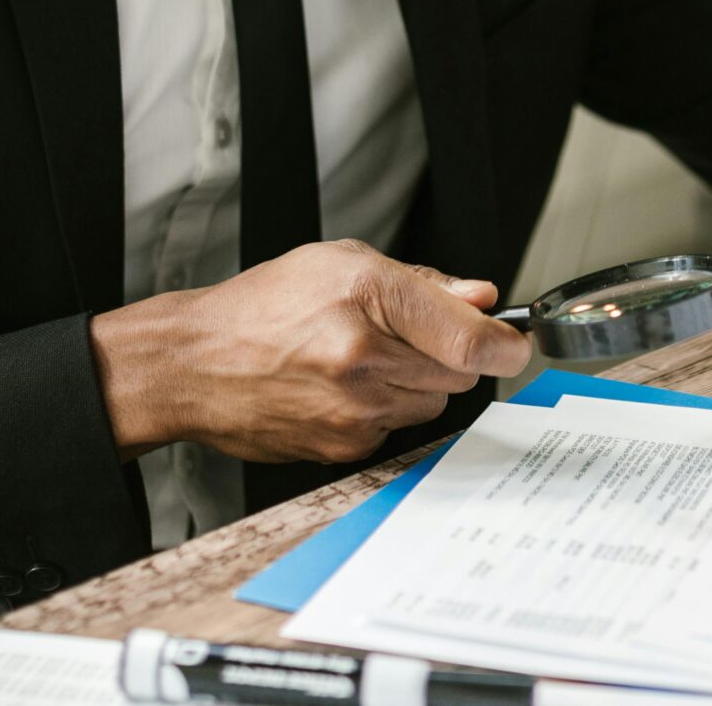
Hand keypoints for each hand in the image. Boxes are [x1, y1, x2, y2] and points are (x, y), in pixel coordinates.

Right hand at [89, 240, 532, 464]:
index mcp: (366, 294)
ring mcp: (353, 407)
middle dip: (453, 354)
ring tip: (366, 360)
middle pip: (460, 371)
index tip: (515, 345)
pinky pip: (398, 428)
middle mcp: (362, 354)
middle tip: (414, 339)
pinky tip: (344, 389)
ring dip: (418, 383)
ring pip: (433, 402)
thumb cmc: (262, 308)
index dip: (504, 345)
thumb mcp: (340, 265)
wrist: (196, 363)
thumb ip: (420, 283)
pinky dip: (386, 410)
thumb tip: (479, 297)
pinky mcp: (344, 445)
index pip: (467, 335)